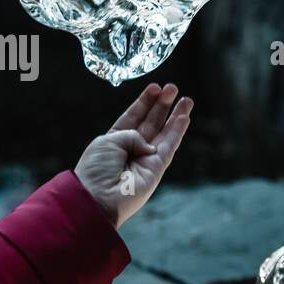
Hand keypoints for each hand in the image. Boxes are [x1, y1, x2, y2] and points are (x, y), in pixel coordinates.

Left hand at [75, 83, 192, 227]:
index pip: (133, 117)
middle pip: (151, 122)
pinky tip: (184, 117)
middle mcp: (132, 149)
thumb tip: (150, 145)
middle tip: (172, 87)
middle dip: (162, 105)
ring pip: (164, 132)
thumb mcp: (109, 140)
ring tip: (186, 99)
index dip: (144, 102)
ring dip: (175, 115)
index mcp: (115, 140)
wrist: (98, 197)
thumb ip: (132, 134)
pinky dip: (177, 131)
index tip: (154, 87)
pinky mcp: (157, 169)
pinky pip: (170, 146)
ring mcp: (146, 159)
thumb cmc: (97, 169)